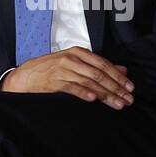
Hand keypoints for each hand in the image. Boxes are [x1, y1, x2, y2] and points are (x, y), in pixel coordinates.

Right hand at [1, 47, 134, 108]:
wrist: (25, 76)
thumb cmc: (50, 69)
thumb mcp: (74, 63)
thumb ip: (98, 66)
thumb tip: (123, 70)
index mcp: (77, 52)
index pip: (103, 63)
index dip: (118, 76)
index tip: (130, 87)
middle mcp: (71, 59)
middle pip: (98, 74)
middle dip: (116, 87)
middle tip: (128, 99)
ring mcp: (62, 70)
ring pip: (89, 81)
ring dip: (106, 94)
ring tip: (118, 104)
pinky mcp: (54, 81)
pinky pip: (72, 87)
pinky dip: (84, 93)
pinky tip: (93, 99)